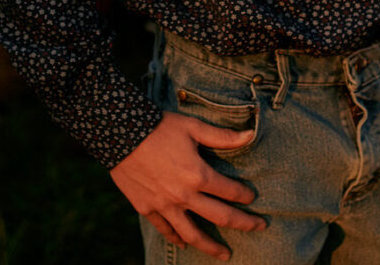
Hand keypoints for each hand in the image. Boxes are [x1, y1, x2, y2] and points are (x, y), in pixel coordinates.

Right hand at [110, 113, 264, 259]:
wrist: (120, 133)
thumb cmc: (159, 127)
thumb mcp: (193, 127)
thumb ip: (223, 137)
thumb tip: (251, 135)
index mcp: (198, 175)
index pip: (230, 191)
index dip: (245, 195)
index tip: (252, 197)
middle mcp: (184, 195)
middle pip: (221, 217)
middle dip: (244, 223)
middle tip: (259, 227)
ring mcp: (165, 205)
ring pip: (193, 234)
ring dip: (212, 246)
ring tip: (225, 254)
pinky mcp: (147, 209)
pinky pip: (166, 230)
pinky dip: (177, 238)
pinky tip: (185, 243)